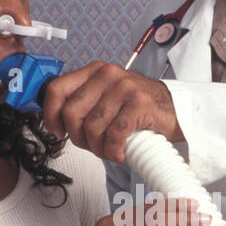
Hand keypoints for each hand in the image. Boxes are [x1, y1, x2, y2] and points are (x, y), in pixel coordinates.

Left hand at [41, 62, 183, 162]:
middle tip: (92, 146)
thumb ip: (83, 105)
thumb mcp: (105, 99)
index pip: (57, 89)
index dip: (51, 115)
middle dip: (78, 138)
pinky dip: (114, 150)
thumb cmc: (137, 109)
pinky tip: (120, 153)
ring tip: (109, 151)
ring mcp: (125, 87)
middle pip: (73, 113)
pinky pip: (115, 134)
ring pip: (93, 127)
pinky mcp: (140, 103)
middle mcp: (108, 75)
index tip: (57, 131)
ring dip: (99, 148)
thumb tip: (56, 123)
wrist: (174, 110)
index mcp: (94, 71)